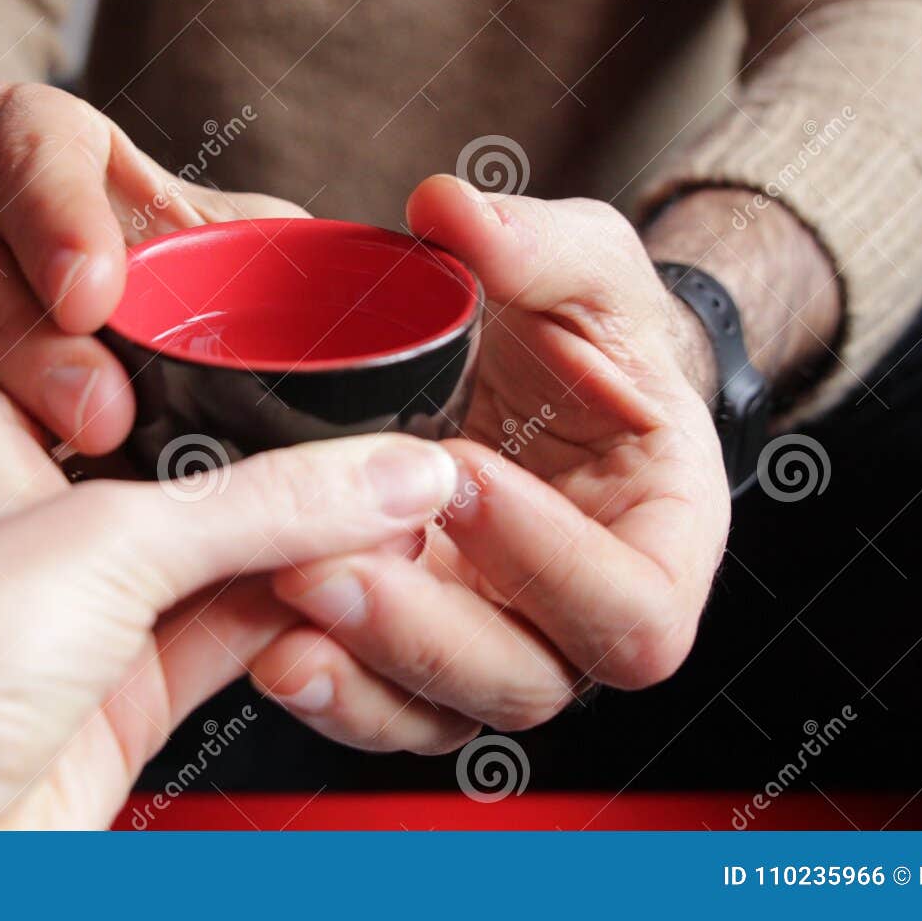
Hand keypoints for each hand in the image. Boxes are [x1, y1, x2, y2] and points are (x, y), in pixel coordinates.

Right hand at [0, 81, 303, 497]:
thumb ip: (299, 271)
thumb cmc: (196, 289)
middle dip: (2, 324)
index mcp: (59, 170)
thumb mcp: (249, 259)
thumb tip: (409, 288)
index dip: (54, 206)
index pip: (31, 139)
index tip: (99, 287)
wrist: (115, 338)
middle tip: (91, 408)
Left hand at [0, 378, 458, 828]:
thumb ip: (268, 503)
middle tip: (379, 440)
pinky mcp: (118, 695)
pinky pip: (227, 635)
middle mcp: (30, 513)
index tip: (307, 338)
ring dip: (303, 543)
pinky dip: (292, 616)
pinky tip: (354, 590)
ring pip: (216, 555)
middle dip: (280, 461)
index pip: (117, 360)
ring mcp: (77, 610)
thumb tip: (392, 473)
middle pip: (183, 465)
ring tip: (397, 511)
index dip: (212, 349)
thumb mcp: (109, 540)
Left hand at [245, 176, 730, 747]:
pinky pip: (382, 704)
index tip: (461, 472)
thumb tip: (452, 210)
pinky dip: (326, 685)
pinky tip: (259, 635)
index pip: (635, 607)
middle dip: (422, 630)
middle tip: (324, 559)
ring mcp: (499, 642)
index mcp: (662, 541)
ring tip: (275, 593)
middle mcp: (583, 617)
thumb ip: (543, 245)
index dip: (551, 560)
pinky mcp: (423, 651)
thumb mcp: (589, 270)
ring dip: (358, 670)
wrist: (546, 376)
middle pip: (527, 682)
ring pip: (444, 711)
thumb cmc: (592, 330)